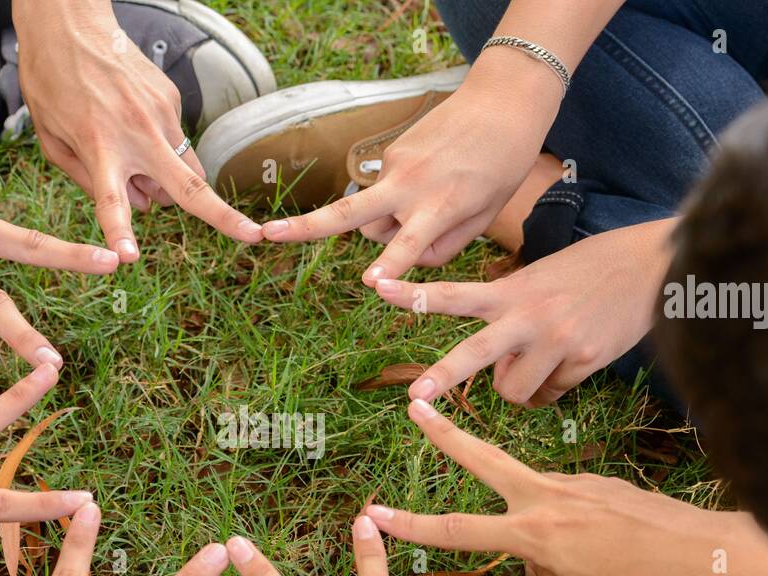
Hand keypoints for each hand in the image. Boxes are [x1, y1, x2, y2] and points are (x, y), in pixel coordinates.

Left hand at [13, 0, 262, 260]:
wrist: (68, 22)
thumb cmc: (51, 84)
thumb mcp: (51, 140)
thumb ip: (89, 181)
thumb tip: (141, 208)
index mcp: (99, 146)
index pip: (111, 200)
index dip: (119, 232)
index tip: (129, 258)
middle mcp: (136, 133)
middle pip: (190, 186)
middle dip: (224, 216)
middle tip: (253, 236)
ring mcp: (160, 115)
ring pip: (186, 169)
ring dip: (174, 183)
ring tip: (141, 165)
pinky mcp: (171, 99)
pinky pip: (176, 141)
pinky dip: (161, 148)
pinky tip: (133, 124)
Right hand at [261, 63, 552, 283]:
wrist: (502, 101)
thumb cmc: (501, 167)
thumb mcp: (484, 217)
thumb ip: (441, 248)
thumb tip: (398, 260)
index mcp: (441, 206)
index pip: (411, 243)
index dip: (392, 266)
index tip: (372, 283)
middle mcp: (410, 186)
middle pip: (348, 214)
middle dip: (306, 228)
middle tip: (265, 234)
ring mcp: (394, 166)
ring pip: (371, 215)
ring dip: (385, 224)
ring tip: (432, 205)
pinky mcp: (390, 153)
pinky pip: (384, 193)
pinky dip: (398, 199)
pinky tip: (431, 181)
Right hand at [367, 398, 761, 575]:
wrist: (702, 552)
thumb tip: (543, 559)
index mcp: (533, 536)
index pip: (458, 530)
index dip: (410, 525)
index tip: (373, 514)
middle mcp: (546, 499)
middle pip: (482, 459)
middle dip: (444, 433)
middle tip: (416, 404)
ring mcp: (574, 484)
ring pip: (537, 504)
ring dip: (544, 530)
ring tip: (600, 564)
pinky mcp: (599, 482)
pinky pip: (572, 513)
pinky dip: (581, 535)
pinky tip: (618, 554)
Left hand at [376, 220, 674, 406]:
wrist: (648, 266)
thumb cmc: (585, 272)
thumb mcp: (536, 279)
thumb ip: (506, 314)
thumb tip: (498, 370)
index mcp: (510, 291)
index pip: (453, 292)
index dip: (415, 293)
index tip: (377, 286)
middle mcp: (527, 316)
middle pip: (474, 353)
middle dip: (443, 376)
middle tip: (414, 397)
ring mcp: (556, 340)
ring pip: (512, 391)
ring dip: (516, 387)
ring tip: (537, 363)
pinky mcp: (584, 360)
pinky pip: (550, 394)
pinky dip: (554, 387)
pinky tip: (572, 361)